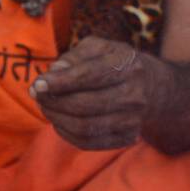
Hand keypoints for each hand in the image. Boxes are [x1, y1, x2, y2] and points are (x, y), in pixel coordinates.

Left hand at [29, 36, 163, 150]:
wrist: (152, 88)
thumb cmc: (116, 62)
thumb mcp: (98, 48)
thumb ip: (72, 58)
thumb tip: (50, 77)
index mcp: (127, 64)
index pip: (90, 76)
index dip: (60, 82)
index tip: (38, 85)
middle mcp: (134, 93)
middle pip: (85, 105)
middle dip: (54, 103)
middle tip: (38, 96)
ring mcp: (132, 119)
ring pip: (85, 127)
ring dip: (57, 119)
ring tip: (46, 107)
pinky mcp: (126, 138)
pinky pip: (88, 142)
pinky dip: (66, 133)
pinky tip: (60, 120)